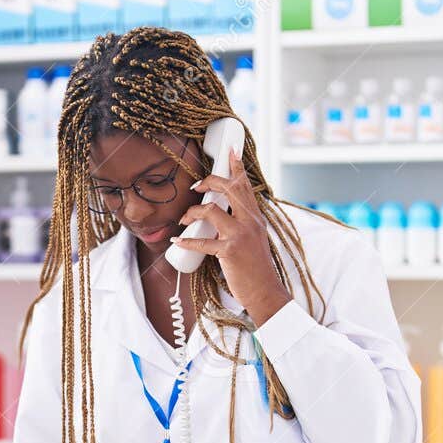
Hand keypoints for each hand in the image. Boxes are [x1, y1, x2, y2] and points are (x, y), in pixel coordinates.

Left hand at [172, 147, 292, 326]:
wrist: (265, 291)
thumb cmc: (256, 268)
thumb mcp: (253, 240)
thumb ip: (240, 225)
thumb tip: (218, 218)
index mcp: (255, 217)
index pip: (246, 186)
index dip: (237, 167)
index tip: (230, 151)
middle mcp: (250, 222)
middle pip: (228, 189)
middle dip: (209, 182)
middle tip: (196, 187)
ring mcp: (240, 235)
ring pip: (210, 211)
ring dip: (192, 213)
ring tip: (184, 220)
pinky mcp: (229, 251)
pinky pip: (202, 242)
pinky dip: (186, 241)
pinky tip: (177, 241)